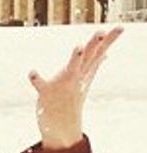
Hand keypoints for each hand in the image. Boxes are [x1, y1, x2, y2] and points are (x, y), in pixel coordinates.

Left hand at [29, 28, 120, 149]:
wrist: (62, 125)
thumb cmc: (72, 98)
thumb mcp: (86, 80)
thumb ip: (94, 64)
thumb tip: (106, 54)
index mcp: (85, 72)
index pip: (99, 52)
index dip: (110, 39)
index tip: (120, 27)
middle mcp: (76, 77)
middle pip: (88, 57)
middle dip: (95, 44)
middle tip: (101, 31)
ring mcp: (63, 85)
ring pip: (71, 69)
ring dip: (75, 59)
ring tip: (79, 47)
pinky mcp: (47, 93)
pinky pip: (41, 85)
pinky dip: (37, 79)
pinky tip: (32, 73)